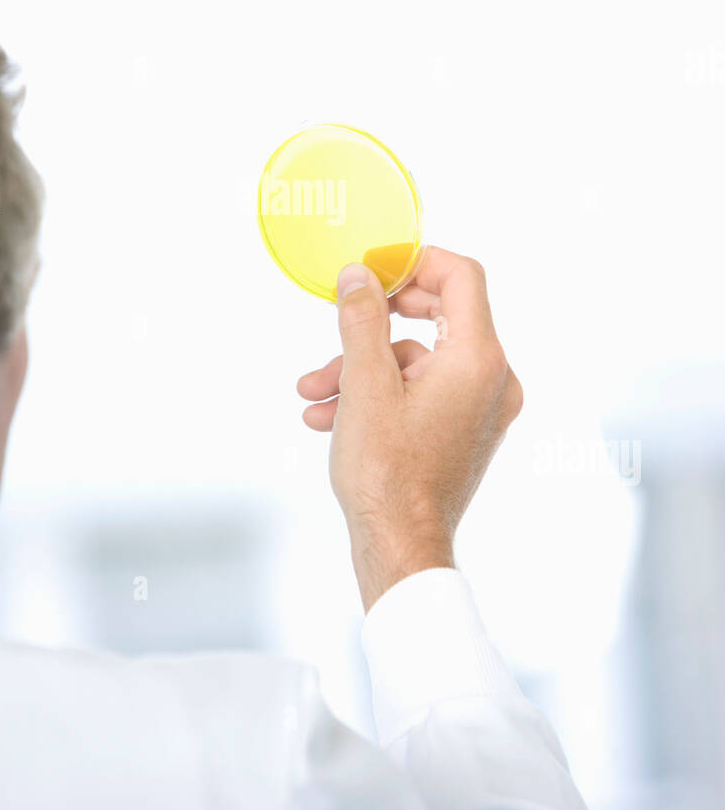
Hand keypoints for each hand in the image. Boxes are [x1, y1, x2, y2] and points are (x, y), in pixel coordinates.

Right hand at [297, 246, 522, 610]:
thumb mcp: (365, 385)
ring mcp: (481, 408)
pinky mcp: (464, 430)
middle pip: (440, 315)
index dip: (415, 262)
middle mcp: (493, 380)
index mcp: (479, 360)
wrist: (400, 548)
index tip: (376, 267)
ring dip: (364, 366)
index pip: (461, 277)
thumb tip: (359, 277)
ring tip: (316, 390)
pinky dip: (380, 393)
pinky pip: (423, 390)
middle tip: (344, 315)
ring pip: (420, 360)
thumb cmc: (388, 478)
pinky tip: (331, 414)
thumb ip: (363, 319)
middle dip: (377, 321)